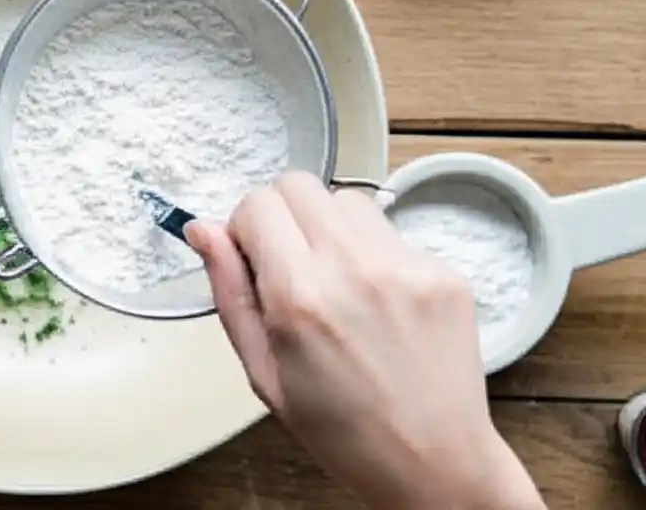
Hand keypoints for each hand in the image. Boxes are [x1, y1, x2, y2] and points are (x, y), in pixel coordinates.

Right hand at [186, 172, 543, 509]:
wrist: (432, 461)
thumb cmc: (345, 430)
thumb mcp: (262, 372)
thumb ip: (229, 292)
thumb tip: (203, 232)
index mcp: (299, 297)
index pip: (257, 204)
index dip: (245, 229)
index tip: (252, 257)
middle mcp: (354, 269)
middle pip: (298, 184)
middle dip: (282, 215)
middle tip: (288, 262)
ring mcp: (405, 267)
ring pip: (345, 199)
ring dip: (329, 227)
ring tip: (335, 281)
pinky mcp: (443, 271)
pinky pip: (391, 232)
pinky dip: (373, 253)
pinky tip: (375, 301)